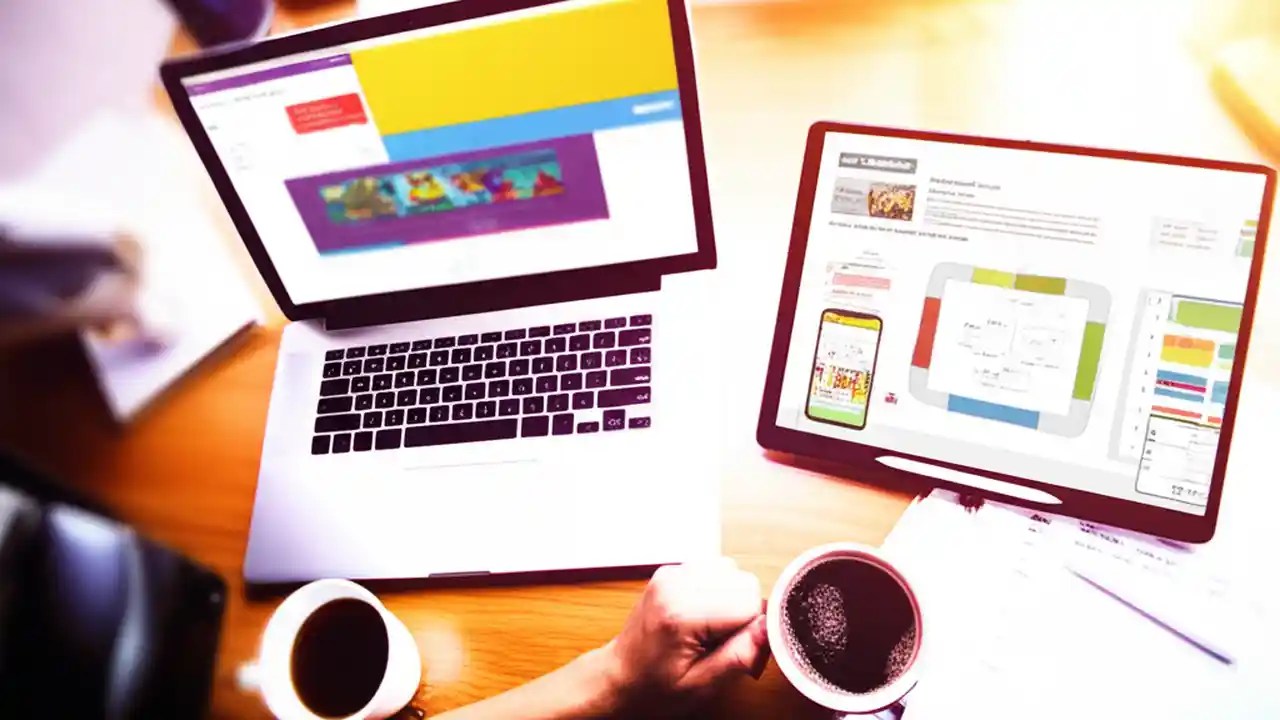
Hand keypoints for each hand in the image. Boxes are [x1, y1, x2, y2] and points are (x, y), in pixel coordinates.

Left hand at [602, 558, 769, 716]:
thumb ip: (739, 655)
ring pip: (733, 573)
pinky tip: (705, 616)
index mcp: (680, 612)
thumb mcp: (701, 685)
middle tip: (727, 645)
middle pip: (744, 583)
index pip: (749, 601)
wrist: (618, 677)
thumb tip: (770, 628)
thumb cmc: (652, 687)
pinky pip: (716, 571)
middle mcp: (674, 584)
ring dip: (733, 601)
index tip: (744, 652)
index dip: (755, 630)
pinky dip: (719, 592)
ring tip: (713, 631)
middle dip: (746, 614)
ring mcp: (671, 574)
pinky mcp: (672, 571)